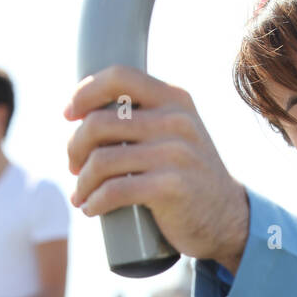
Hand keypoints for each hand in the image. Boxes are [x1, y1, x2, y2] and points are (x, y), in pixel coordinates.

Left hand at [65, 66, 249, 272]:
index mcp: (175, 99)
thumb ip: (145, 117)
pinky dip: (95, 202)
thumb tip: (86, 113)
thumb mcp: (176, 134)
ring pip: (102, 160)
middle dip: (75, 148)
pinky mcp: (171, 187)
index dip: (84, 92)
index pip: (118, 77)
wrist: (227, 219)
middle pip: (99, 123)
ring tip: (81, 195)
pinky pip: (115, 190)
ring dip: (82, 182)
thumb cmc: (188, 177)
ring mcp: (175, 153)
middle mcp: (176, 121)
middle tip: (74, 168)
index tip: (69, 114)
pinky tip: (91, 209)